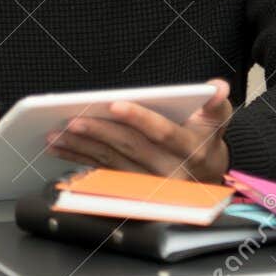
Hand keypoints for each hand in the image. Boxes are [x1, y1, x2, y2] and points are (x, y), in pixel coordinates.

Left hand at [44, 78, 233, 181]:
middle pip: (130, 148)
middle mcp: (170, 171)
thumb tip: (218, 87)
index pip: (162, 133)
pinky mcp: (131, 189)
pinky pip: (101, 172)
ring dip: (81, 147)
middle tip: (72, 119)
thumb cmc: (206, 140)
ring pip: (111, 163)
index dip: (139, 118)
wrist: (208, 178)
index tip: (114, 104)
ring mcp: (149, 183)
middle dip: (99, 132)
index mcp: (191, 150)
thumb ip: (217, 104)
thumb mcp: (219, 121)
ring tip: (57, 133)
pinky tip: (60, 149)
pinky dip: (78, 160)